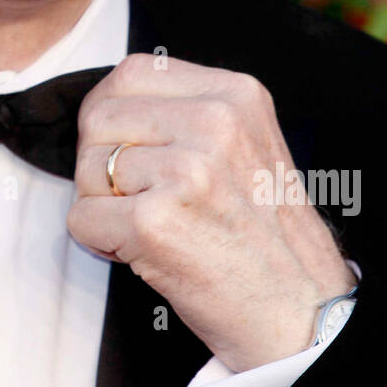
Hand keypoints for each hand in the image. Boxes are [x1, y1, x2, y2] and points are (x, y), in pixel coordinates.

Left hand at [68, 55, 355, 371]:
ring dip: (103, 205)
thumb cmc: (269, 241)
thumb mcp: (247, 145)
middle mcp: (214, 123)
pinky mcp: (156, 222)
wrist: (304, 313)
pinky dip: (100, 242)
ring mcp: (186, 170)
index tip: (124, 146)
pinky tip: (143, 252)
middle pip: (100, 117)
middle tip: (136, 197)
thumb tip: (113, 102)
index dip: (113, 114)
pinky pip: (82, 218)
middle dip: (102, 162)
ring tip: (151, 227)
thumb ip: (189, 113)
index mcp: (235, 95)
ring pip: (87, 169)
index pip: (131, 73)